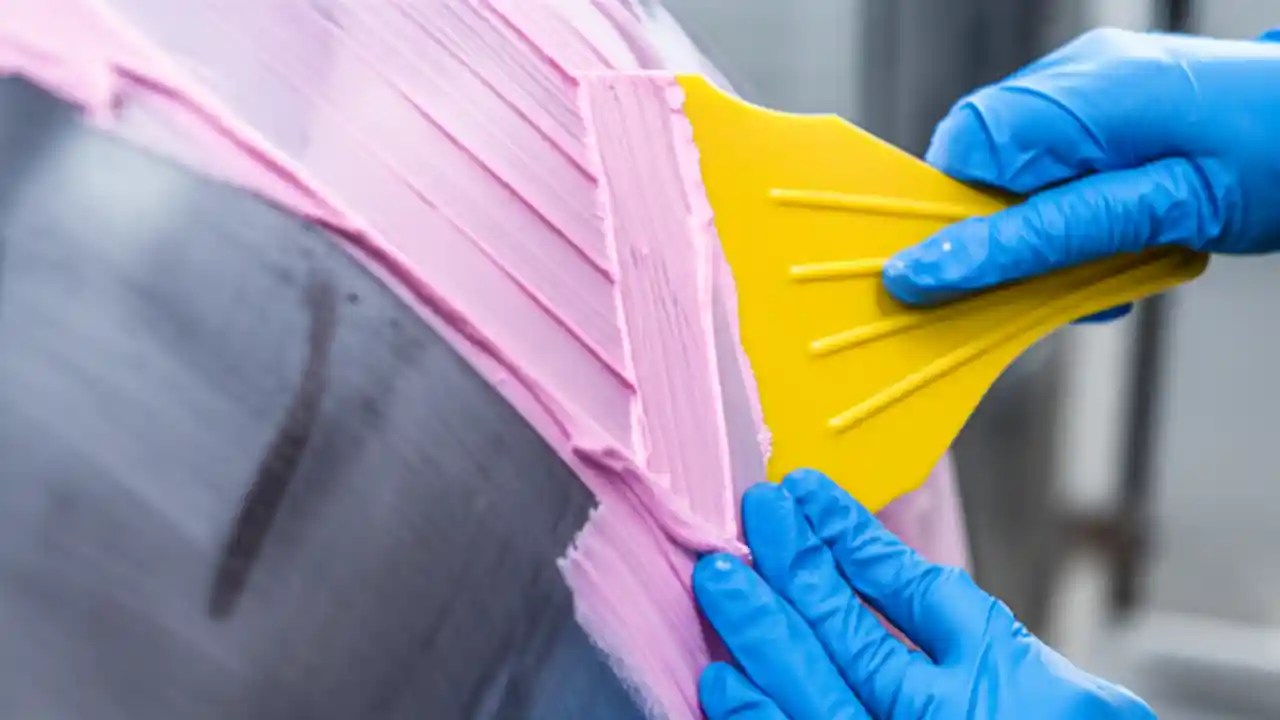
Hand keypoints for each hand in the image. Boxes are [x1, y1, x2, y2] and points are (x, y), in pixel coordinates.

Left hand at [694, 470, 1152, 718]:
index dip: (854, 538)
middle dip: (798, 570)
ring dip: (763, 631)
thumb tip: (869, 560)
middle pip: (852, 640)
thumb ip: (959, 626)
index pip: (911, 592)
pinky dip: (758, 718)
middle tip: (757, 513)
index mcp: (1001, 678)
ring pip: (817, 693)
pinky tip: (721, 679)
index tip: (809, 492)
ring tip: (720, 577)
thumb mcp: (1067, 691)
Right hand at [882, 28, 1279, 309]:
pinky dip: (1071, 213)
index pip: (959, 155)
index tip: (968, 279)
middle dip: (1008, 235)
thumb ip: (1042, 241)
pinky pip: (1053, 164)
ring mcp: (1090, 84)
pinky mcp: (1106, 104)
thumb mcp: (1157, 214)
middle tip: (1059, 279)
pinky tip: (1119, 238)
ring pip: (1015, 175)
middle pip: (980, 168)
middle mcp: (1074, 76)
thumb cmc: (1277, 159)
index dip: (955, 221)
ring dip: (1046, 232)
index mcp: (1080, 93)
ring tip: (1112, 260)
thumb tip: (937, 268)